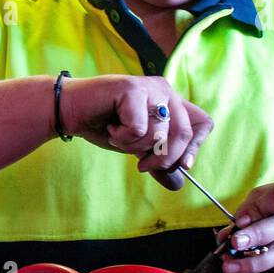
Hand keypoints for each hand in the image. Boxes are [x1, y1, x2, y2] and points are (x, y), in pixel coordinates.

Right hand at [61, 75, 213, 189]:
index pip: (203, 123)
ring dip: (134, 146)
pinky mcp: (132, 88)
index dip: (195, 147)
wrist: (70, 112)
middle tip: (142, 165)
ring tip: (119, 136)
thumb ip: (158, 162)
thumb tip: (178, 184)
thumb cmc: (104, 126)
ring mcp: (150, 87)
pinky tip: (111, 127)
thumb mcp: (137, 148)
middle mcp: (165, 91)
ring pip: (159, 134)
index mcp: (172, 102)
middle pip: (184, 133)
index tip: (182, 166)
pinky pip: (138, 129)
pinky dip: (122, 137)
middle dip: (164, 158)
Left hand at [220, 178, 273, 272]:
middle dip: (258, 235)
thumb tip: (232, 229)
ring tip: (231, 266)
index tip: (240, 221)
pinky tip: (241, 268)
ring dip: (255, 260)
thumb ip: (250, 209)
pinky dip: (260, 266)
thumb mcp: (267, 196)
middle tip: (235, 243)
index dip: (259, 208)